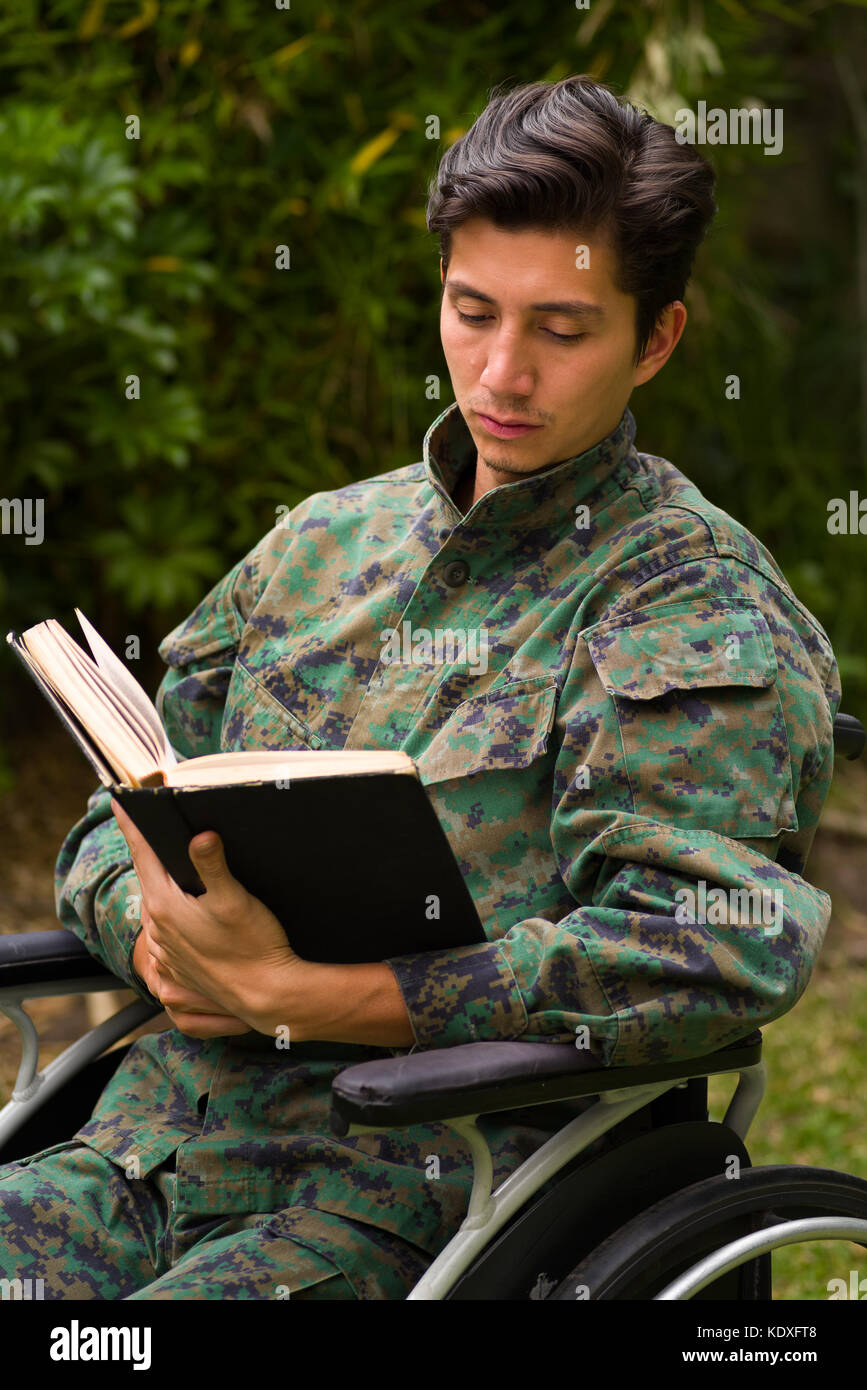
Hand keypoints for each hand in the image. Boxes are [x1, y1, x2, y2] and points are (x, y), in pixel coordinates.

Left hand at [111, 797, 303, 1031]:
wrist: (266, 996)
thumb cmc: (255, 947)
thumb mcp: (236, 899)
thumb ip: (213, 864)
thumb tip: (200, 835)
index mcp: (166, 907)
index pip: (142, 855)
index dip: (131, 825)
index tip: (118, 802)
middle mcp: (158, 930)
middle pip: (148, 878)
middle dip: (150, 853)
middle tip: (154, 827)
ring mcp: (165, 950)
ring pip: (155, 904)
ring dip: (160, 884)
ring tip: (173, 865)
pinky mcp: (176, 966)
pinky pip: (164, 929)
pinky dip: (168, 911)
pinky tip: (187, 909)